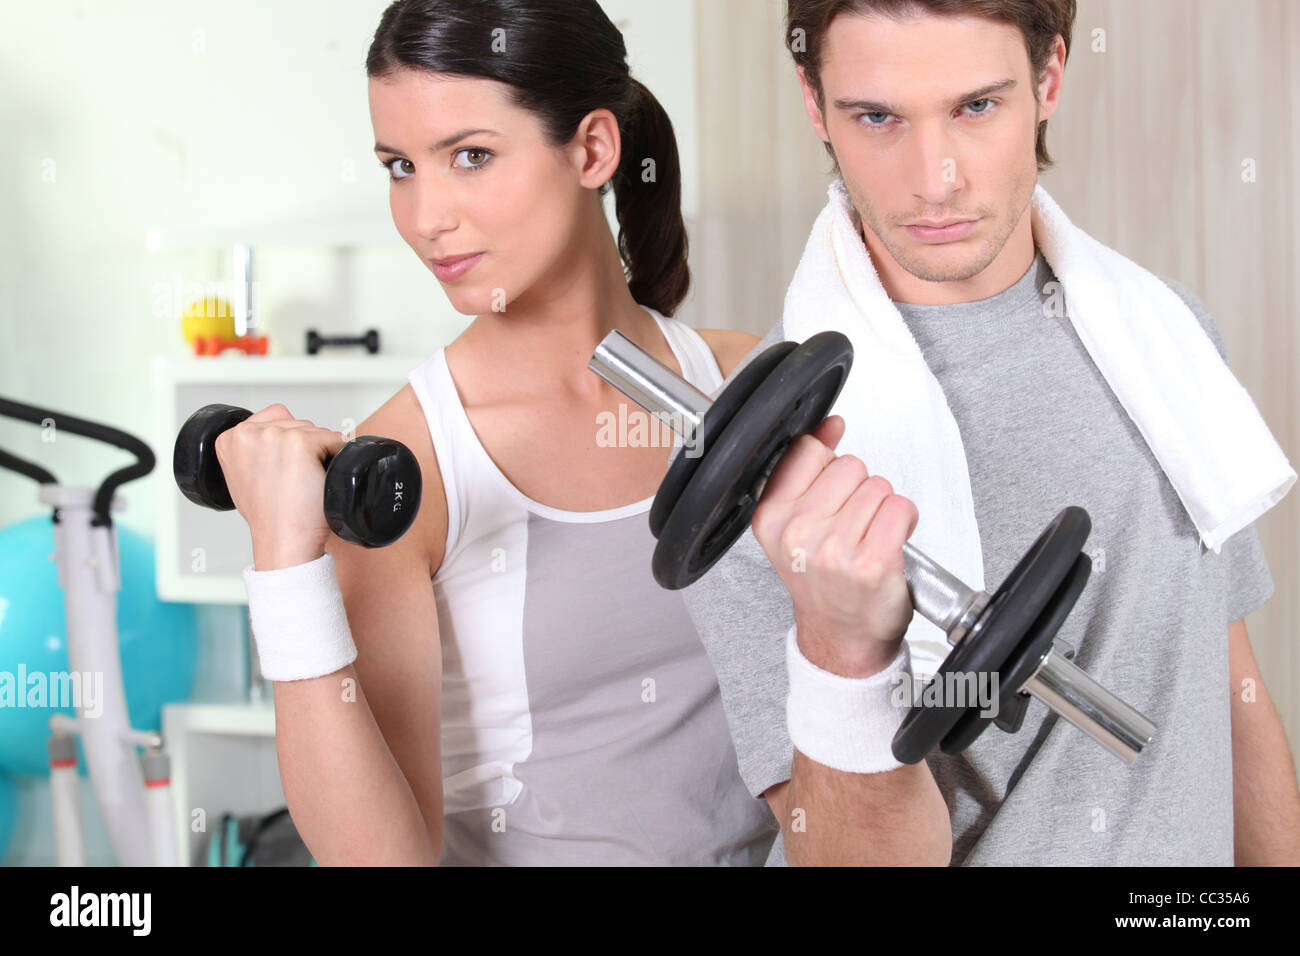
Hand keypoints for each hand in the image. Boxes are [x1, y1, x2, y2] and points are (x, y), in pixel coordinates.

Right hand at [212, 404, 348, 569]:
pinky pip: (333, 438)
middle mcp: (246, 432)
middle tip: (295, 482)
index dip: (288, 441)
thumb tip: (274, 433)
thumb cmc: (269, 515)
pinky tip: (319, 479)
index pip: (275, 416)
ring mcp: (273, 435)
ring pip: (315, 431)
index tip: (285, 468)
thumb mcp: (244, 477)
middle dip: (305, 448)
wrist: (282, 540)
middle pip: (297, 423)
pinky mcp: (299, 442)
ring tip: (304, 483)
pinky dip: (336, 455)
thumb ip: (251, 450)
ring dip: (320, 453)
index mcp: (228, 438)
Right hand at [750, 416, 918, 676]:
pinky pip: (900, 507)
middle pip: (850, 466)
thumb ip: (810, 468)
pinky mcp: (872, 563)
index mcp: (771, 517)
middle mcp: (798, 533)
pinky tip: (889, 543)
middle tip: (852, 526)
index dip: (829, 466)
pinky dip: (903, 521)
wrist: (843, 634)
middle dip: (859, 490)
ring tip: (869, 538)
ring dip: (883, 508)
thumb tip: (831, 424)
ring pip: (879, 486)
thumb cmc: (823, 580)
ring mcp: (834, 550)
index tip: (833, 491)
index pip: (807, 450)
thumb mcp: (797, 522)